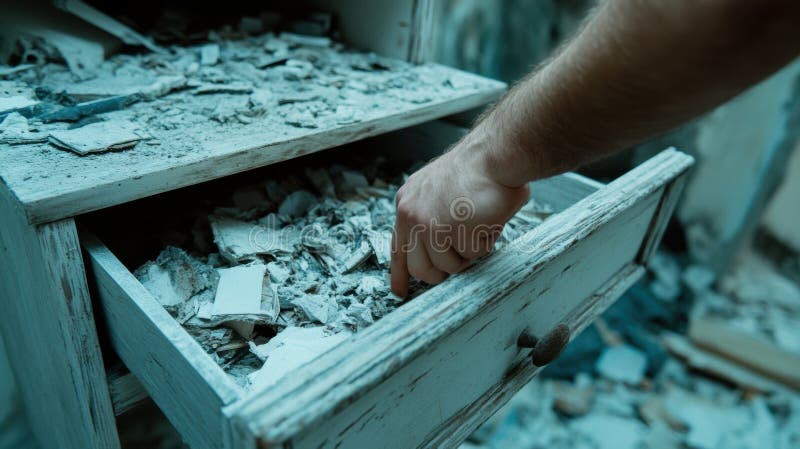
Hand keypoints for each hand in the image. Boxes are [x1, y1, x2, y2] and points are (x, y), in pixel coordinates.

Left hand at [390, 139, 529, 296]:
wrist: (493, 154)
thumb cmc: (477, 171)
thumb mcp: (437, 191)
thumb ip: (430, 219)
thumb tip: (437, 254)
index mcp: (407, 203)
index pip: (398, 248)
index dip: (400, 274)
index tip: (400, 292)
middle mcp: (411, 215)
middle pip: (421, 268)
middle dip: (444, 271)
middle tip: (463, 259)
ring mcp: (429, 225)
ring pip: (450, 265)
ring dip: (470, 251)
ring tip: (479, 223)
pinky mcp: (450, 231)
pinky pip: (472, 255)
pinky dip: (485, 241)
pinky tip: (487, 219)